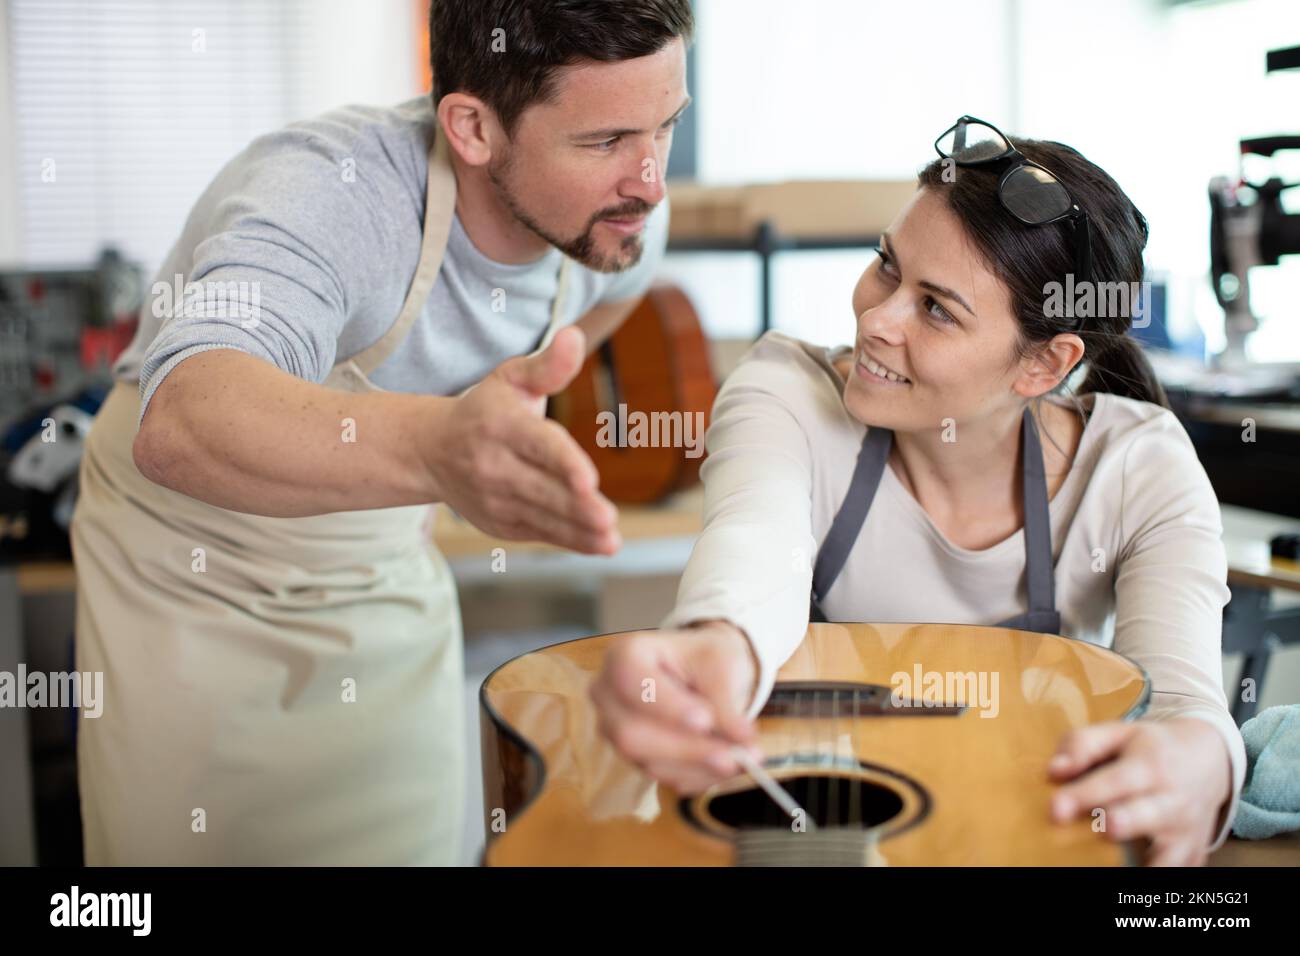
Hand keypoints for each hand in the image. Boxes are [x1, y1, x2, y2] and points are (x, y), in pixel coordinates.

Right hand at [425, 326, 619, 553]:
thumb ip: (548, 365)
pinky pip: (538, 534)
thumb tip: (574, 336)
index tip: (588, 479)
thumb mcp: (511, 378)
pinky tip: (599, 544)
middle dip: (576, 506)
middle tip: (607, 518)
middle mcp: (494, 465)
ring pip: (541, 517)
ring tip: (610, 539)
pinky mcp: (499, 523)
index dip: (563, 463)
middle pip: (542, 489)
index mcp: (501, 426)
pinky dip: (570, 541)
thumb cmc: (485, 410)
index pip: (538, 446)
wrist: (431, 452)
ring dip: (578, 530)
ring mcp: (494, 499)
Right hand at [589, 620, 762, 793]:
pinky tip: (725, 764)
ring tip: (743, 759)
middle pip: (632, 733)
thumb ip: (725, 702)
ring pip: (649, 762)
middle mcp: (608, 696)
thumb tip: (742, 740)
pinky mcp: (635, 758)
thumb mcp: (720, 665)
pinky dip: (701, 775)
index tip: (705, 721)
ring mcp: (616, 731)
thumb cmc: (705, 658)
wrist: (702, 671)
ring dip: (700, 767)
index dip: (665, 706)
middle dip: (687, 748)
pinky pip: (664, 777)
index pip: (631, 682)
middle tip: (736, 754)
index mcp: (624, 655)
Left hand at [1047, 717, 1232, 865]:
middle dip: (1126, 822)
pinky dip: (1163, 875)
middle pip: (1149, 815)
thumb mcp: (1118, 732)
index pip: (1115, 781)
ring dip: (1148, 864)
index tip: (1056, 809)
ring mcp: (1186, 830)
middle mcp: (1171, 799)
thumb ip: (1082, 745)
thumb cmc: (1150, 747)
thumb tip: (1054, 771)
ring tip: (1118, 867)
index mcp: (1149, 765)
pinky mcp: (1194, 853)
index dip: (1085, 795)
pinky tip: (1138, 874)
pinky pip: (1181, 872)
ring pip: (1170, 855)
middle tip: (1105, 828)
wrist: (1208, 758)